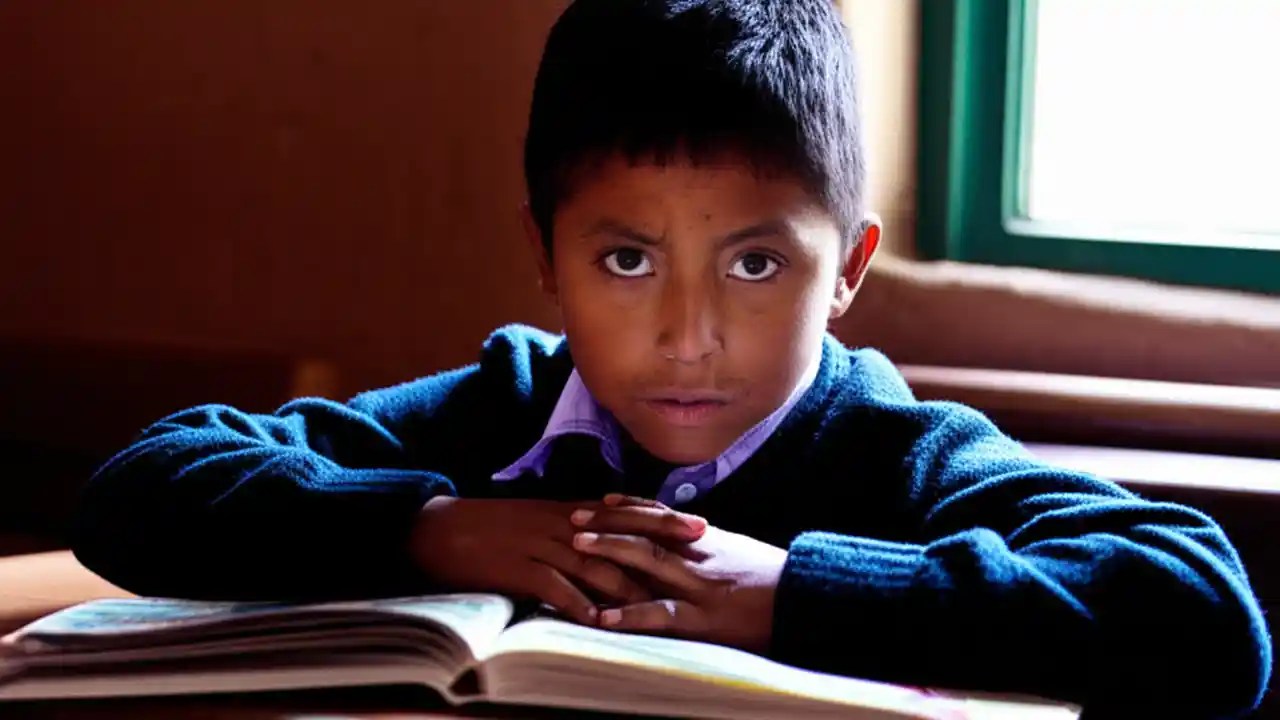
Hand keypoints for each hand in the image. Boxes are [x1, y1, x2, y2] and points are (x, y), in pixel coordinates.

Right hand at [409, 496, 705, 625]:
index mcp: (569, 512)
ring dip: (627, 584)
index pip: (626, 513)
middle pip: (621, 534)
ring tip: (660, 601)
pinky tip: (597, 620)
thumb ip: (578, 529)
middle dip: (662, 543)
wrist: (440, 529)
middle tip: (699, 551)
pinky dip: (576, 604)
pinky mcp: (516, 568)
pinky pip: (552, 586)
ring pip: (593, 563)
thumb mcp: (540, 520)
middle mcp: (561, 524)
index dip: (664, 518)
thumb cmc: (493, 528)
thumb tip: (614, 544)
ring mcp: (539, 545)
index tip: (699, 523)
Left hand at [571, 498, 786, 653]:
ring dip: (609, 552)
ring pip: (647, 563)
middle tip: (572, 518)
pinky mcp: (703, 620)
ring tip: (576, 549)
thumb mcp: (742, 551)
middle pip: (645, 533)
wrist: (808, 599)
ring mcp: (698, 586)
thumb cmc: (775, 579)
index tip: (601, 500)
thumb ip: (711, 545)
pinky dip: (630, 615)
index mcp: (708, 540)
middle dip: (607, 524)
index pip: (661, 517)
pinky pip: (661, 615)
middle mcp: (698, 556)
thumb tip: (690, 537)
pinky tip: (603, 618)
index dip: (630, 507)